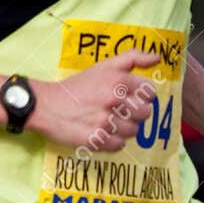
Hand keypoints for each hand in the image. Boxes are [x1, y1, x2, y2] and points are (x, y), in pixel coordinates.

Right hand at [27, 50, 159, 151]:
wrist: (46, 105)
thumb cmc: (77, 86)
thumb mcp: (103, 66)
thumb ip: (132, 58)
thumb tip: (157, 57)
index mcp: (118, 80)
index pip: (149, 92)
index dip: (141, 95)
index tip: (129, 97)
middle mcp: (114, 100)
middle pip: (145, 113)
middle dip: (134, 112)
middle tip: (119, 110)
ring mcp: (106, 121)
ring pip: (134, 131)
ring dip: (123, 128)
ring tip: (108, 121)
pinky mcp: (97, 140)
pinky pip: (120, 145)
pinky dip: (112, 141)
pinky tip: (102, 132)